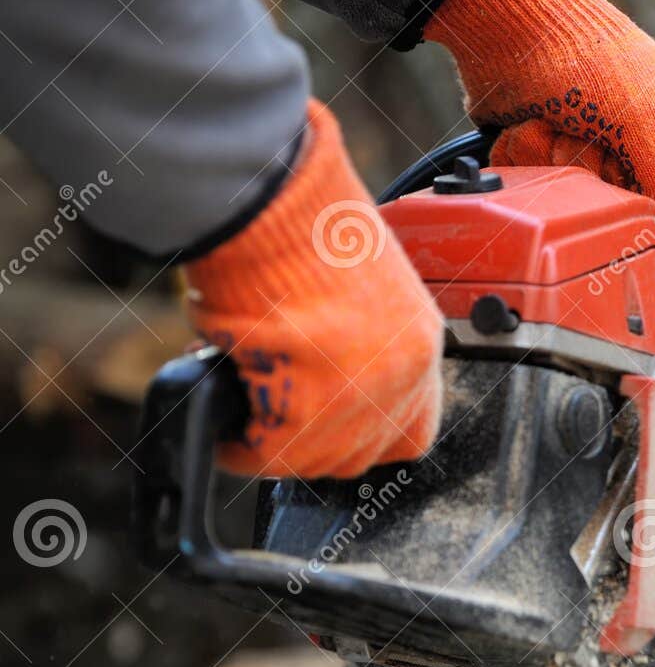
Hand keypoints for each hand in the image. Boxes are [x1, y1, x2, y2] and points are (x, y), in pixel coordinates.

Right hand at [182, 101, 442, 478]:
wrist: (276, 207)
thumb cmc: (303, 226)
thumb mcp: (355, 286)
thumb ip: (353, 339)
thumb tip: (316, 373)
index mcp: (418, 341)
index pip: (412, 425)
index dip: (367, 434)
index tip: (333, 426)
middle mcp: (403, 376)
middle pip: (360, 454)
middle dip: (313, 443)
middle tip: (273, 415)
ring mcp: (361, 400)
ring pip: (313, 460)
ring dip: (272, 442)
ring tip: (244, 408)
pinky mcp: (309, 412)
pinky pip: (264, 453)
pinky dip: (237, 446)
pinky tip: (224, 422)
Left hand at [424, 0, 654, 221]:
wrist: (508, 21)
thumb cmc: (587, 58)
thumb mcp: (650, 120)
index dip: (637, 188)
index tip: (620, 157)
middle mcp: (637, 136)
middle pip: (613, 199)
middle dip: (586, 166)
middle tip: (580, 128)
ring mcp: (586, 140)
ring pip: (568, 193)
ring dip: (550, 157)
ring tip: (550, 116)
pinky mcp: (543, 145)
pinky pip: (532, 180)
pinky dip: (522, 154)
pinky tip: (526, 121)